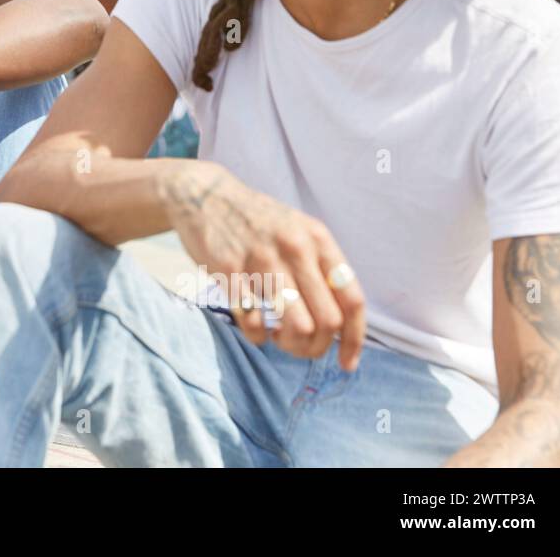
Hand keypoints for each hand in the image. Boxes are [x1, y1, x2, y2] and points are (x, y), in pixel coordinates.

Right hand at [163, 162, 366, 371]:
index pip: (352, 299)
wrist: (204, 195)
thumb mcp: (298, 230)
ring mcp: (261, 258)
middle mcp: (295, 248)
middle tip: (300, 347)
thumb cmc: (257, 223)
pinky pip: (254, 323)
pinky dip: (257, 337)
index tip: (346, 363)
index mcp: (318, 240)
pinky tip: (254, 327)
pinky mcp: (228, 270)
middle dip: (316, 347)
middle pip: (327, 321)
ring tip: (278, 337)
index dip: (354, 339)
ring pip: (297, 327)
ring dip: (290, 345)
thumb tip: (342, 322)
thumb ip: (320, 266)